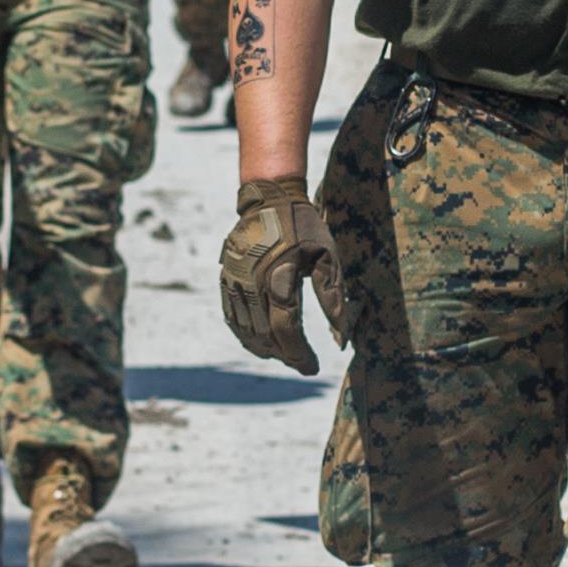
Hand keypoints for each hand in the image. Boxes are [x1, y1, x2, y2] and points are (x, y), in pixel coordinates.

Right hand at [220, 175, 331, 374]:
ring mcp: (234, 282)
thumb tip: (342, 339)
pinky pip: (232, 318)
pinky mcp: (226, 280)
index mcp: (279, 276)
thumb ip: (333, 298)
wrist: (268, 198)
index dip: (299, 354)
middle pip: (265, 336)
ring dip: (266, 349)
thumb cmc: (304, 226)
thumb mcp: (328, 256)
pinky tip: (262, 343)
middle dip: (286, 355)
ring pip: (246, 331)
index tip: (313, 368)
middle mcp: (251, 283)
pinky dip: (246, 336)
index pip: (286, 329)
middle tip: (303, 362)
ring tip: (286, 354)